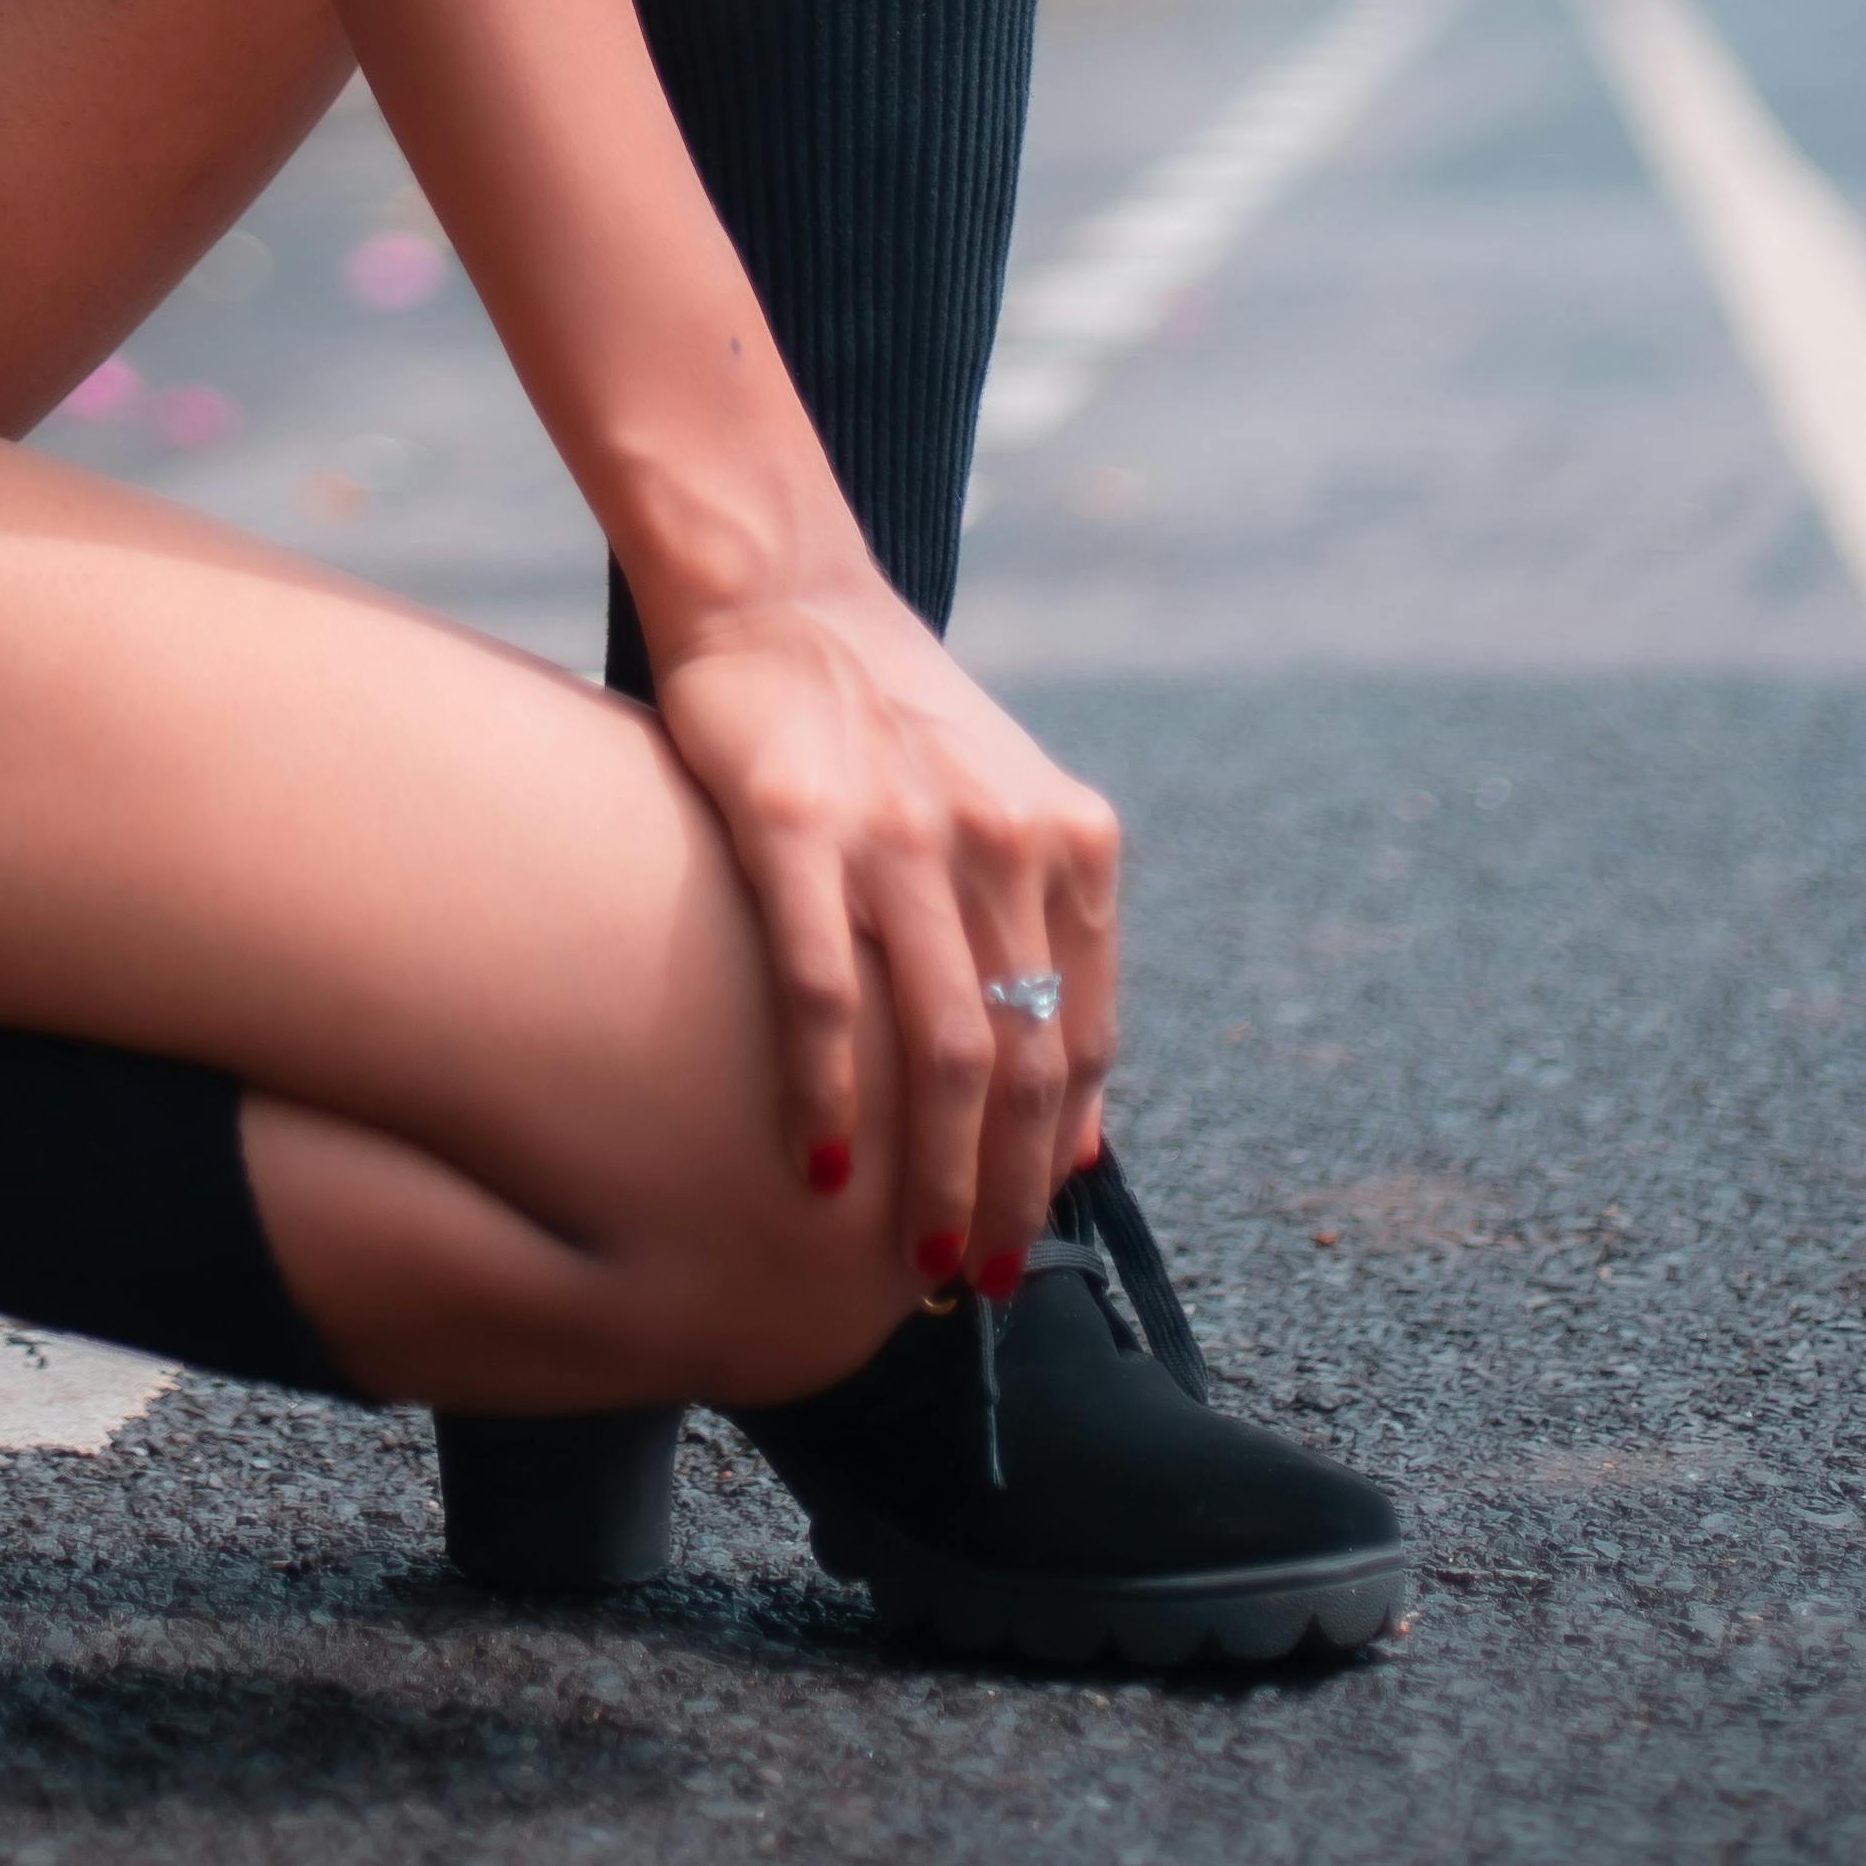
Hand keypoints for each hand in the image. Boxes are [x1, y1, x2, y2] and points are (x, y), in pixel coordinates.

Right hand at [645, 577, 1121, 1284]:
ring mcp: (901, 834)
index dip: (1063, 1152)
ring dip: (935, 1170)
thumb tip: (1083, 1131)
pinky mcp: (797, 825)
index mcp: (1069, 838)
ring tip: (917, 1256)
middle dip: (1010, 1190)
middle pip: (1023, 1060)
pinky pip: (823, 988)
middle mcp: (1001, 838)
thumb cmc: (892, 719)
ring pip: (940, 1044)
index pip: (1081, 1034)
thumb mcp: (1008, 810)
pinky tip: (819, 1162)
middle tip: (982, 1277)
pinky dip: (826, 1089)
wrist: (783, 589)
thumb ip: (1051, 946)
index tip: (1036, 1234)